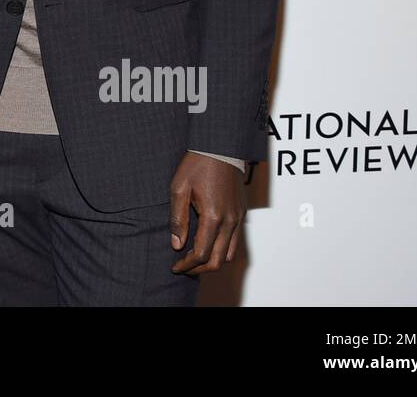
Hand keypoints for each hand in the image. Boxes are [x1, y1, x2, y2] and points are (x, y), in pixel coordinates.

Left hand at [168, 151, 246, 274]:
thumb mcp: (179, 188)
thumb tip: (176, 244)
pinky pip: (235, 242)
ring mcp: (238, 218)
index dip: (186, 265)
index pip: (201, 254)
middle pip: (217, 260)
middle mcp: (230, 221)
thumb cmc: (197, 165)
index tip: (174, 267)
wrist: (221, 147)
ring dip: (211, 261)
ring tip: (193, 259)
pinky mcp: (241, 213)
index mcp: (213, 216)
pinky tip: (207, 244)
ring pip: (228, 254)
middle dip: (198, 269)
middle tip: (182, 268)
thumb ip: (178, 218)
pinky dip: (221, 250)